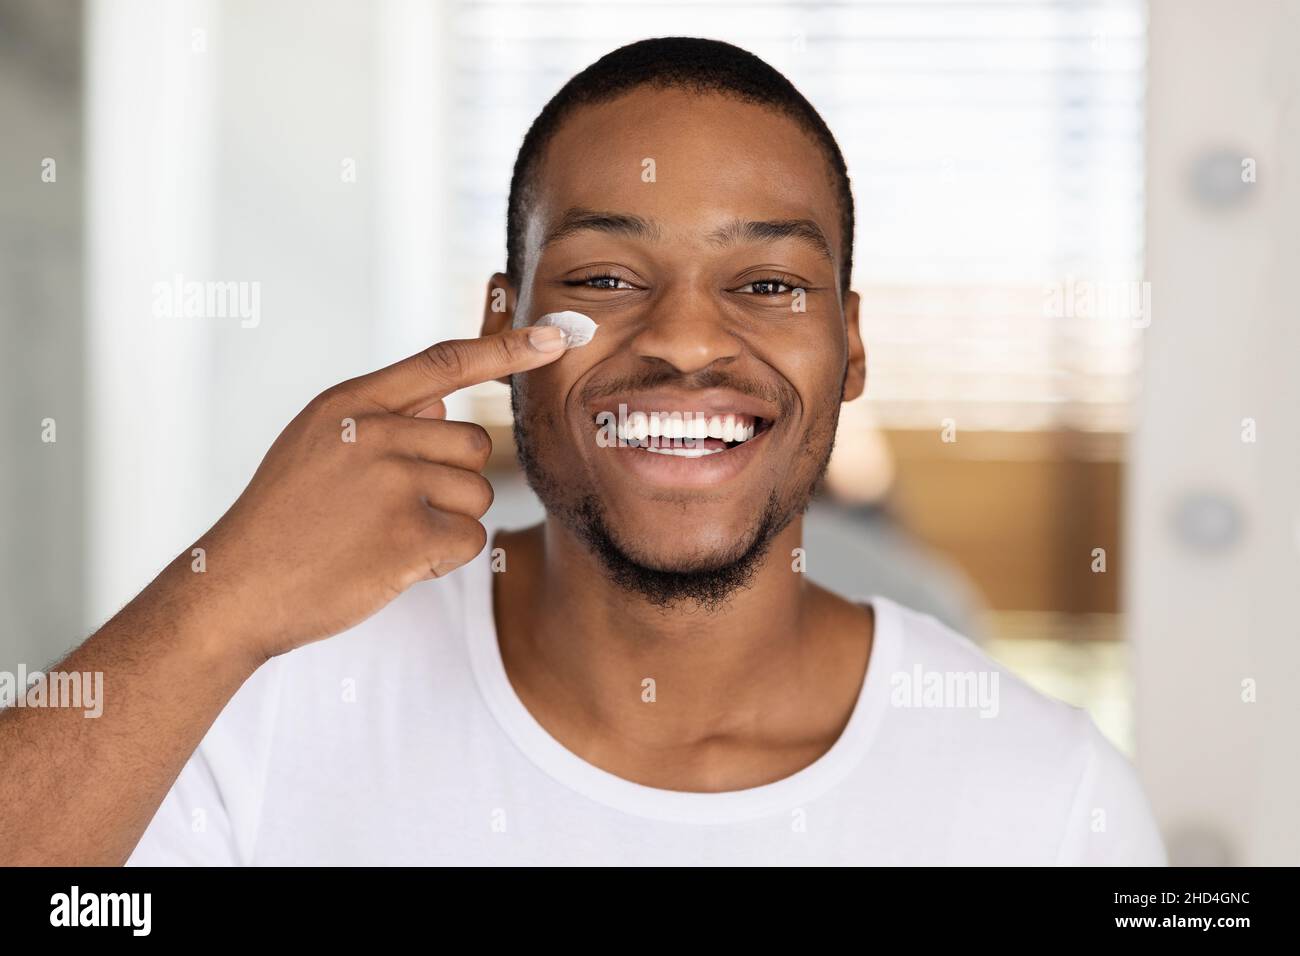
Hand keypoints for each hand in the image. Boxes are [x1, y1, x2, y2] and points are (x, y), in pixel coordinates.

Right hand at [179, 325, 568, 661]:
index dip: (505, 349)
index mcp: (351, 404)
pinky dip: (444, 559)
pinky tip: (394, 563)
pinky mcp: (407, 536)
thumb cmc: (282, 520)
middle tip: (394, 510)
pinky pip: (469, 540)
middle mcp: (374, 433)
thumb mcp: (315, 446)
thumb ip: (381, 419)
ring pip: (476, 494)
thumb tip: (446, 402)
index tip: (554, 338)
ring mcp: (391, 482)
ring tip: (383, 537)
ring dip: (447, 523)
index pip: (443, 362)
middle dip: (452, 481)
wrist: (236, 589)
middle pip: (474, 444)